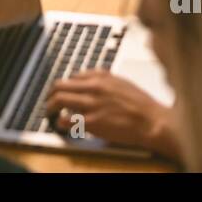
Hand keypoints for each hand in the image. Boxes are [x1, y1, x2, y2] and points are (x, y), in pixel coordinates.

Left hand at [46, 70, 177, 157]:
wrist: (152, 121)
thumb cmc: (141, 104)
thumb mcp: (122, 82)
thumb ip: (104, 79)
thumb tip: (88, 78)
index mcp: (101, 77)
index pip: (72, 76)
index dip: (65, 85)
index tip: (62, 91)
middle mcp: (93, 88)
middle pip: (60, 86)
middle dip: (51, 94)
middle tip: (49, 101)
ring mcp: (91, 104)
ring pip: (59, 100)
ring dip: (50, 107)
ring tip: (50, 113)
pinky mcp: (92, 122)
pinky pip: (66, 120)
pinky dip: (60, 122)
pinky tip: (61, 125)